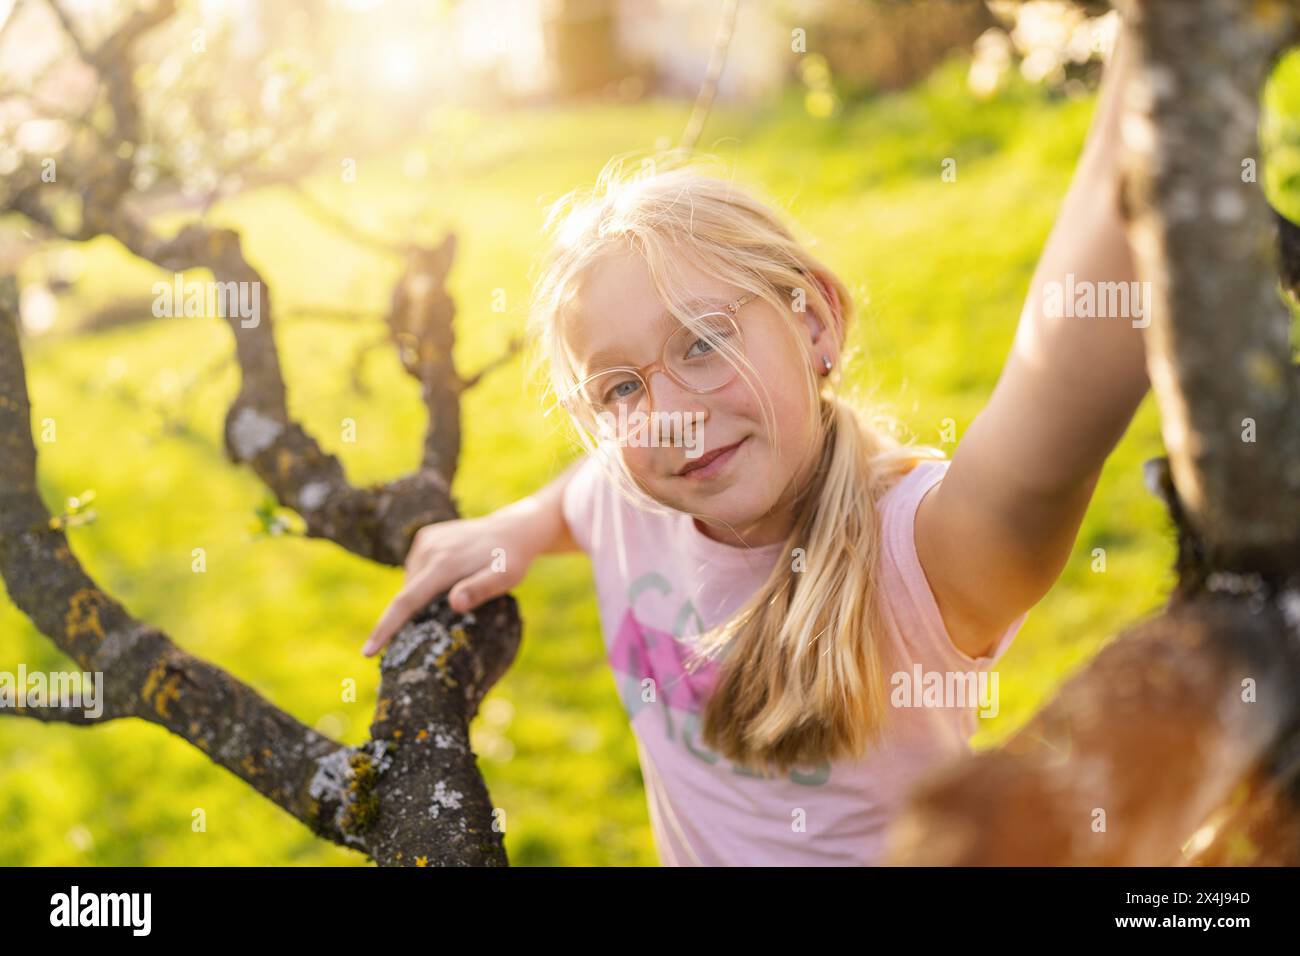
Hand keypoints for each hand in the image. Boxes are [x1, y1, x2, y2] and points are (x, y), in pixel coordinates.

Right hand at [361, 510, 540, 656]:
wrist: (513, 529)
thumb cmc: (511, 560)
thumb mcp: (506, 578)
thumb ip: (480, 590)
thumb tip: (454, 603)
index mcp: (443, 564)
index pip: (406, 601)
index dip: (385, 628)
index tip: (366, 651)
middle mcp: (429, 549)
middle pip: (408, 594)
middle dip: (409, 616)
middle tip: (436, 625)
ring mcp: (425, 540)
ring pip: (413, 582)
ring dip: (423, 596)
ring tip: (453, 592)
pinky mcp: (426, 536)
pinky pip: (418, 568)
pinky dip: (426, 581)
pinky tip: (450, 577)